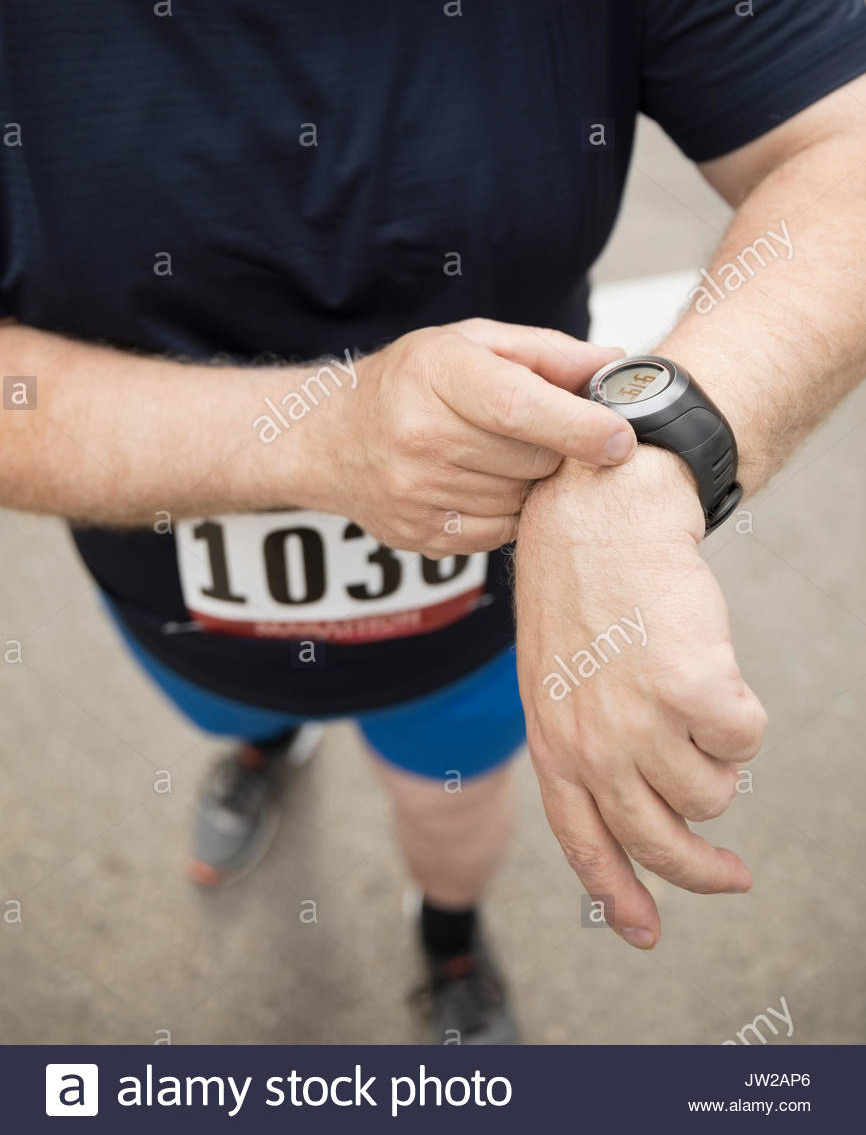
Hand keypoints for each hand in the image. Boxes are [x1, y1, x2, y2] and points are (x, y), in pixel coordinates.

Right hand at [323, 318, 635, 555]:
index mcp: (437, 377)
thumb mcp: (471, 343)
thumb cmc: (410, 382)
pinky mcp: (423, 535)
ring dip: (531, 480)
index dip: (580, 426)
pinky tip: (485, 482)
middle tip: (544, 431)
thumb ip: (547, 353)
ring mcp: (418, 494)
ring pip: (521, 499)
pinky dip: (508, 509)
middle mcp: (421, 437)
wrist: (332, 438)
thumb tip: (615, 365)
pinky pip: (500, 532)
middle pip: (532, 459)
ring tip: (502, 453)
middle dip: (557, 448)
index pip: (520, 409)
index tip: (621, 439)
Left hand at [515, 444, 766, 947]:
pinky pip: (746, 739)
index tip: (647, 934)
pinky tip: (710, 664)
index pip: (584, 844)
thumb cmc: (585, 589)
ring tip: (695, 696)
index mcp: (553, 744)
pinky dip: (742, 709)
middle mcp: (591, 746)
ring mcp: (640, 723)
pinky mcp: (691, 692)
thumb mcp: (558, 677)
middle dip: (706, 871)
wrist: (602, 515)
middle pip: (660, 841)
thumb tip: (642, 808)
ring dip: (718, 755)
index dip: (618, 896)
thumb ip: (584, 742)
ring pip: (715, 790)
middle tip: (737, 876)